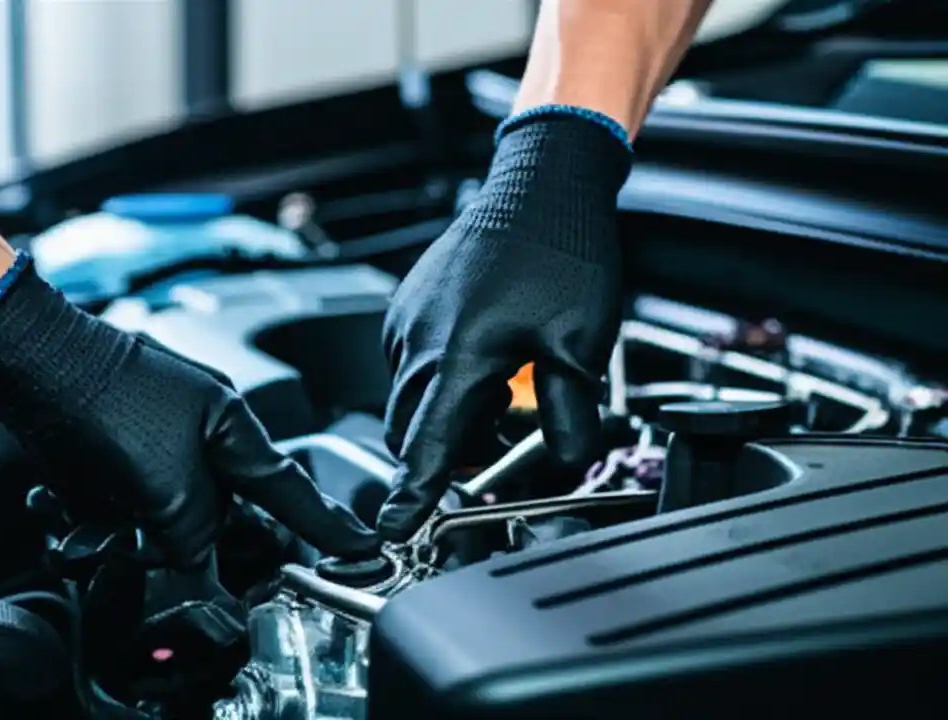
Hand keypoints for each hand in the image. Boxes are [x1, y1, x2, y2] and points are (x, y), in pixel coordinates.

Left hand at [0, 262, 379, 565]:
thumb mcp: (166, 487)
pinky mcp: (109, 447)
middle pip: (203, 517)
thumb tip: (193, 552)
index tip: (360, 544)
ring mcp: (152, 439)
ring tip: (73, 522)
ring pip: (149, 517)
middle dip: (154, 541)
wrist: (24, 362)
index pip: (288, 488)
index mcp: (230, 426)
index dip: (326, 523)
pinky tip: (53, 504)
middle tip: (121, 541)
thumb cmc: (99, 399)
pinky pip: (112, 504)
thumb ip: (194, 532)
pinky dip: (82, 515)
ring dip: (107, 532)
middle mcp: (197, 432)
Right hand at [377, 110, 631, 540]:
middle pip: (412, 431)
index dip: (413, 496)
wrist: (539, 185)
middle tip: (503, 449)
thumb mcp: (580, 345)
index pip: (426, 448)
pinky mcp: (406, 305)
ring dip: (447, 417)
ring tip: (505, 400)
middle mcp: (417, 342)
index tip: (396, 529)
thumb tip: (567, 460)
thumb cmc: (559, 254)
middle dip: (448, 453)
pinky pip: (410, 364)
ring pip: (411, 399)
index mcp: (456, 359)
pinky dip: (440, 383)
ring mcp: (406, 320)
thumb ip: (570, 413)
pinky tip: (487, 364)